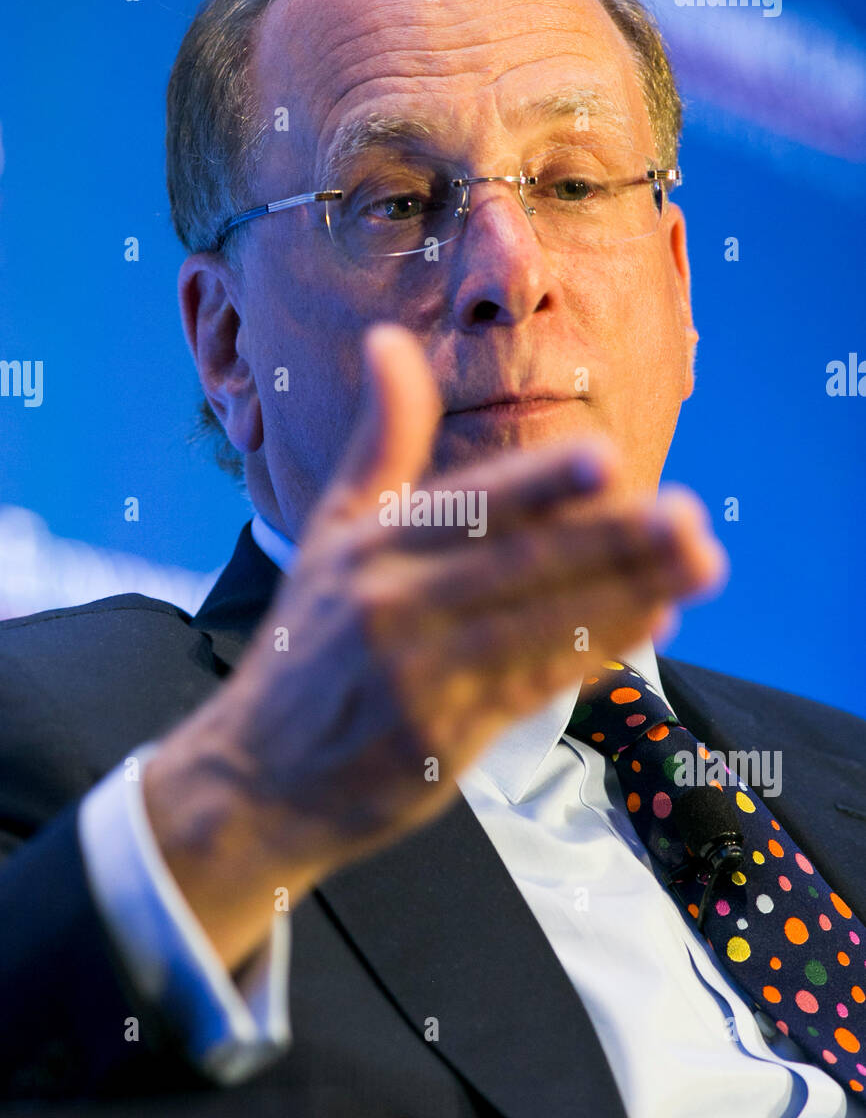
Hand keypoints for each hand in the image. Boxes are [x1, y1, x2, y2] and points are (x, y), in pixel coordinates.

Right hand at [144, 324, 726, 968]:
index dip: (537, 486)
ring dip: (625, 596)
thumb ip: (381, 443)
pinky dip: (593, 656)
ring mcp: (415, 678)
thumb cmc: (307, 647)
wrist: (258, 778)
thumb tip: (388, 339)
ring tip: (696, 566)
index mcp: (367, 549)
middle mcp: (390, 607)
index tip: (607, 461)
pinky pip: (532, 688)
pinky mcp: (439, 739)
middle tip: (691, 519)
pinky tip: (649, 624)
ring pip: (536, 628)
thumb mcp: (331, 533)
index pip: (465, 509)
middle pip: (515, 566)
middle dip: (611, 541)